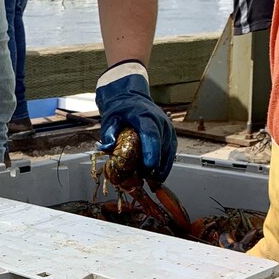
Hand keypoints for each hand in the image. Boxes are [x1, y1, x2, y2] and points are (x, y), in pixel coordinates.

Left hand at [95, 60, 176, 183]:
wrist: (132, 99)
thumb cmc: (122, 109)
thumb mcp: (111, 117)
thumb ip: (109, 131)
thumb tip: (107, 147)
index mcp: (145, 116)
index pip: (151, 134)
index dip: (152, 151)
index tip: (150, 166)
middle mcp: (160, 123)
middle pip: (161, 148)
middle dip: (152, 166)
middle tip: (139, 179)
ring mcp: (168, 131)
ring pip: (167, 155)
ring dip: (157, 169)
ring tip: (144, 179)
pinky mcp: (170, 139)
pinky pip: (170, 157)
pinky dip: (162, 168)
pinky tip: (154, 177)